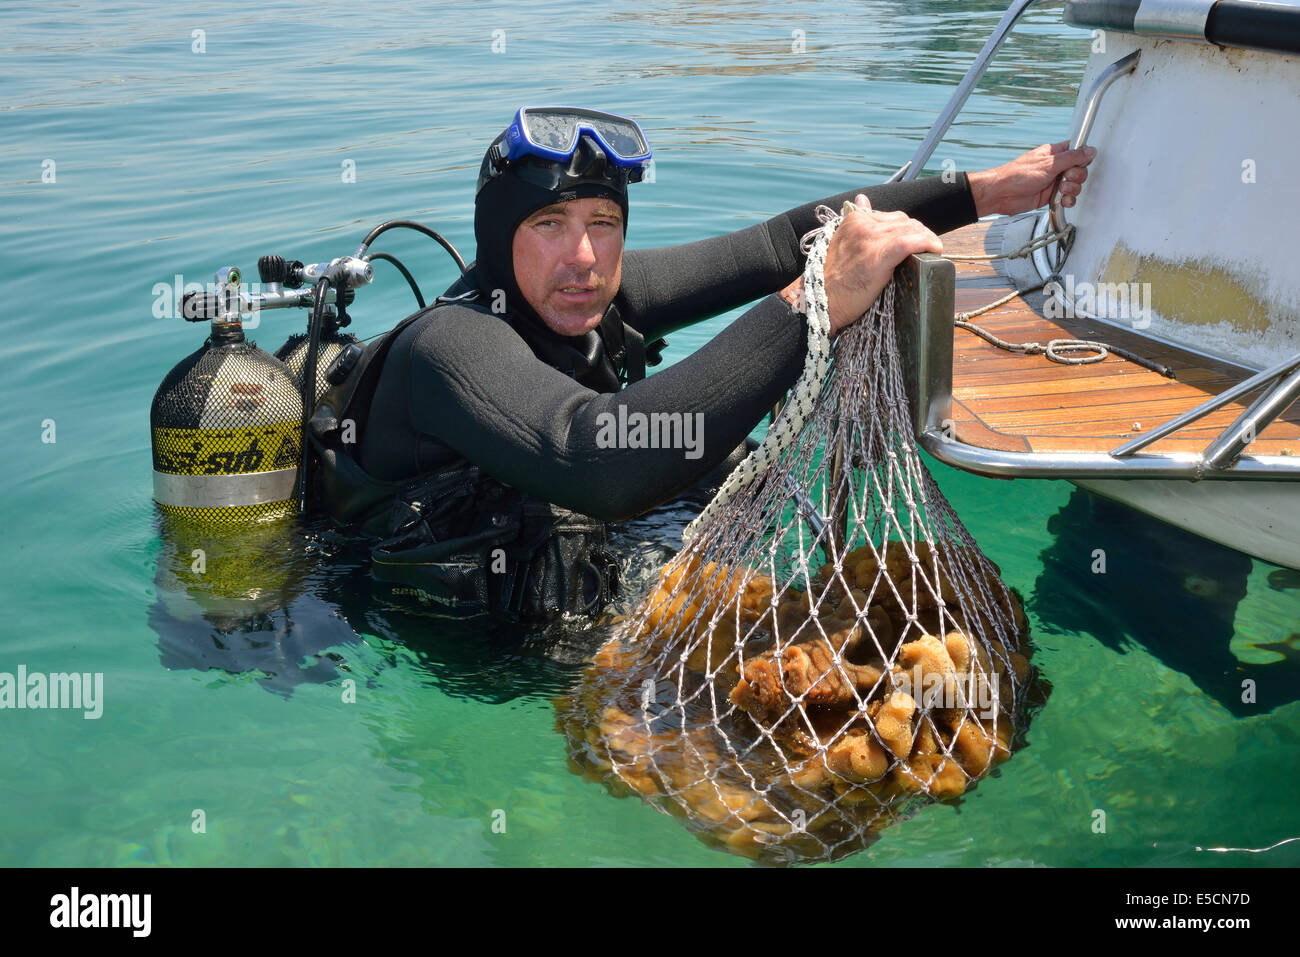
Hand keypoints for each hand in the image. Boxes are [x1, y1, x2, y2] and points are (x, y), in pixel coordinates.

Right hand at [780, 195, 941, 334]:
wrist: (820, 302)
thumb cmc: (831, 280)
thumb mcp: (839, 242)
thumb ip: (854, 221)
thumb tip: (862, 200)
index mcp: (854, 221)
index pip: (891, 217)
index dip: (908, 229)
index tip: (914, 241)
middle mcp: (863, 225)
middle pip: (904, 221)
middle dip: (919, 233)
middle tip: (925, 249)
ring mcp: (871, 239)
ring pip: (911, 229)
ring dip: (926, 239)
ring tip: (931, 252)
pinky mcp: (880, 256)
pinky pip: (911, 242)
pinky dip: (927, 244)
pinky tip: (935, 251)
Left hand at [967, 141, 1095, 217]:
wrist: (1002, 194)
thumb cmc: (1018, 175)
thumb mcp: (1049, 164)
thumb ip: (1072, 157)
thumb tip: (1089, 151)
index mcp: (1055, 154)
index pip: (1077, 152)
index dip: (1082, 159)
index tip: (1078, 164)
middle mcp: (1055, 167)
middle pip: (1080, 170)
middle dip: (1076, 177)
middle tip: (1064, 178)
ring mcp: (1053, 182)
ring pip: (1075, 185)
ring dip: (1071, 189)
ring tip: (1059, 190)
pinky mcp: (1050, 196)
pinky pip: (1067, 198)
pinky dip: (1067, 200)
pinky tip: (1061, 200)